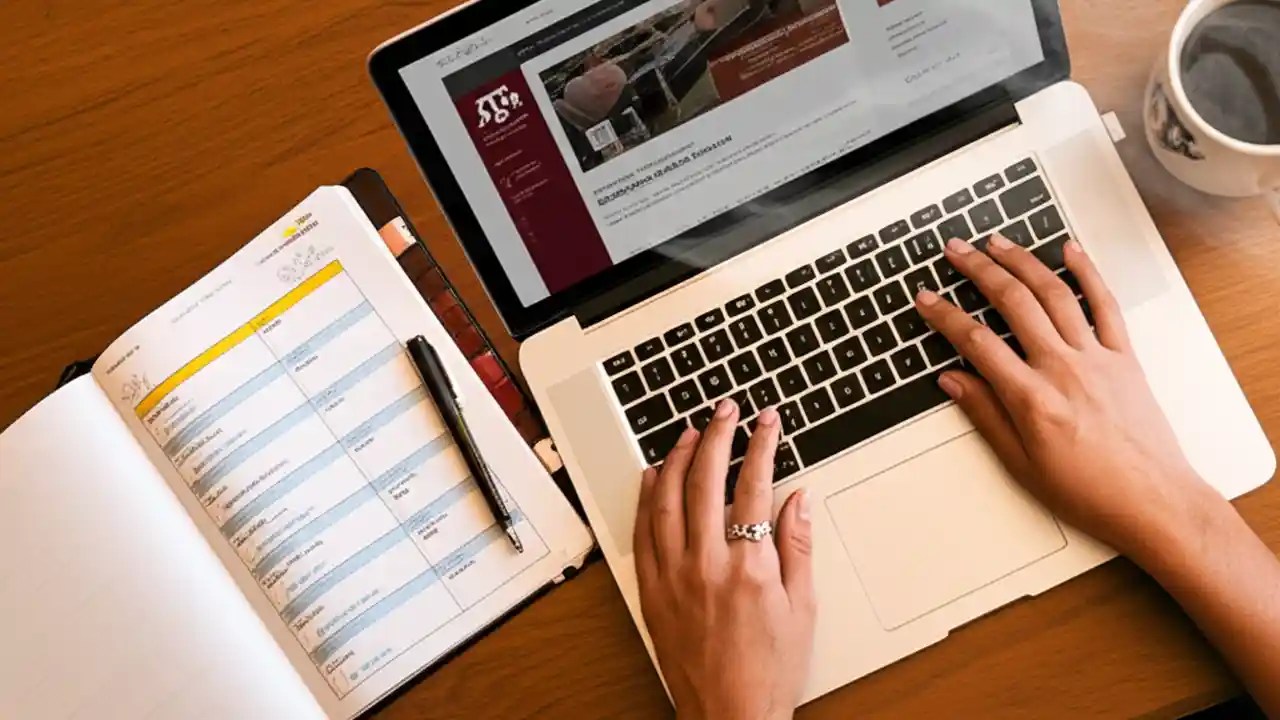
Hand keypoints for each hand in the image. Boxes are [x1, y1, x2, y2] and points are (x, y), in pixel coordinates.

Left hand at [634, 401, 814, 719]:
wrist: (730, 716)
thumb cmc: (769, 670)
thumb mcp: (803, 608)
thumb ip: (798, 547)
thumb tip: (798, 499)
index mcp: (750, 567)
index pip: (755, 487)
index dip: (761, 445)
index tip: (765, 420)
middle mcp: (707, 565)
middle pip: (707, 482)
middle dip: (717, 437)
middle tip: (725, 410)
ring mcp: (674, 577)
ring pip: (669, 501)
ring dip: (678, 459)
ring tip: (689, 432)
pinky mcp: (652, 592)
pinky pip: (643, 534)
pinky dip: (646, 499)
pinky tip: (653, 477)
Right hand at [915, 234, 1214, 561]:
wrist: (1154, 503)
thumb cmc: (1090, 492)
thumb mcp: (1021, 464)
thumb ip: (984, 415)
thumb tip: (953, 380)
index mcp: (1032, 399)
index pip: (976, 342)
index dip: (945, 315)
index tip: (926, 300)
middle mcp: (1064, 369)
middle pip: (1013, 302)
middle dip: (978, 270)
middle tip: (955, 252)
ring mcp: (1097, 358)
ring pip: (1054, 294)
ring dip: (1023, 261)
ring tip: (997, 242)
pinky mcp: (1124, 358)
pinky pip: (1105, 305)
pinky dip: (1088, 273)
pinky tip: (1070, 252)